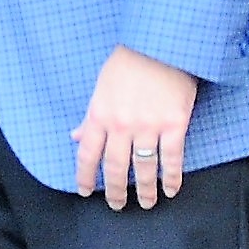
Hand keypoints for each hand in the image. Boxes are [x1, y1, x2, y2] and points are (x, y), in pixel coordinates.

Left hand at [73, 45, 197, 209]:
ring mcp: (148, 126)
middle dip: (115, 190)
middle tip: (116, 205)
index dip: (84, 176)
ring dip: (145, 189)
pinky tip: (170, 189)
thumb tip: (75, 136)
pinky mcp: (174, 124)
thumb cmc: (129, 62)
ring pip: (144, 168)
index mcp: (99, 115)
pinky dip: (172, 177)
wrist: (161, 43)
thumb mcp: (101, 88)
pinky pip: (172, 158)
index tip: (85, 190)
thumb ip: (90, 116)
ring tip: (146, 203)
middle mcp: (121, 125)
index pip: (87, 153)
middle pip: (115, 167)